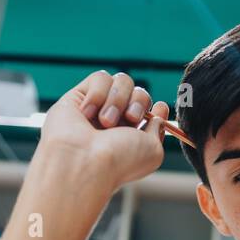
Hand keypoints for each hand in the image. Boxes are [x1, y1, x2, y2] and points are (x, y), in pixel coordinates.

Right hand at [39, 70, 170, 192]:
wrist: (83, 162)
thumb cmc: (118, 161)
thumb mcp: (153, 150)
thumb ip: (159, 130)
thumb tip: (157, 114)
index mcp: (131, 137)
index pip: (149, 113)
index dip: (157, 108)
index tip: (160, 108)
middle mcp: (115, 123)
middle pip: (139, 93)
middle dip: (139, 102)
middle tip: (130, 118)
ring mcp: (97, 109)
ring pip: (122, 81)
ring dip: (118, 100)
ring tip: (106, 121)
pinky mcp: (78, 96)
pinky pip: (100, 77)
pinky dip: (97, 94)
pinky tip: (87, 114)